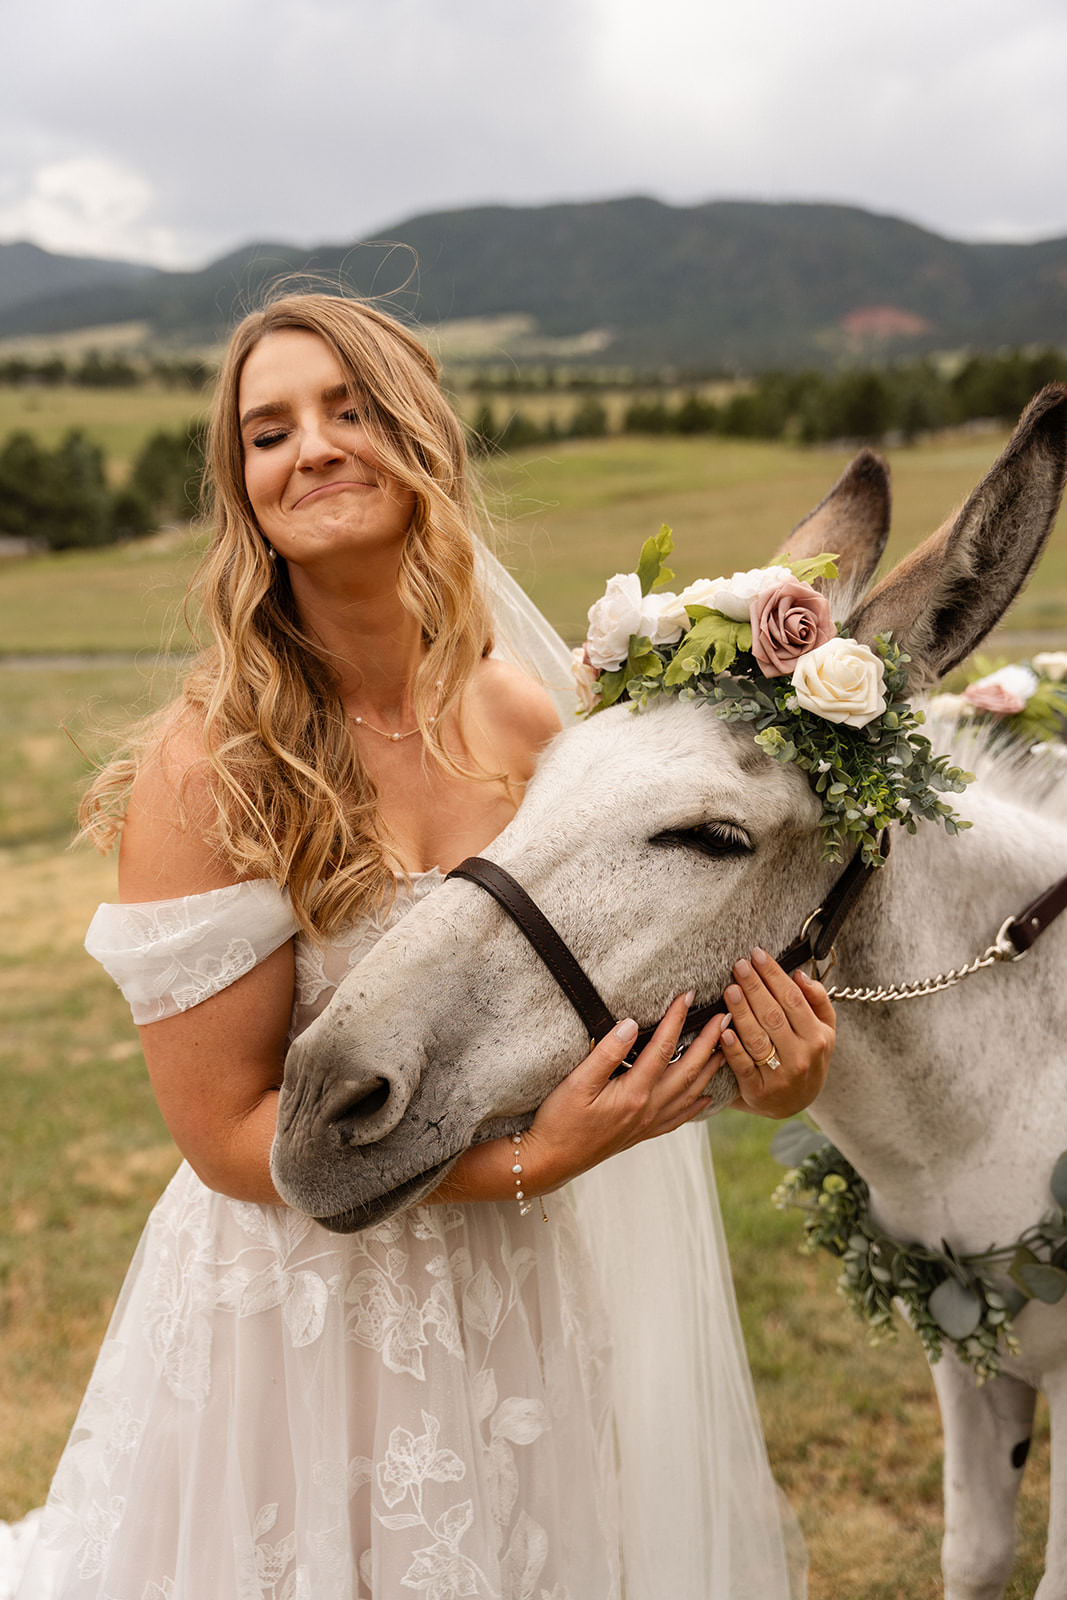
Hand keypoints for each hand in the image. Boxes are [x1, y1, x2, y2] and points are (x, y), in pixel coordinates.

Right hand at [521, 994, 728, 1193]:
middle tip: (726, 1016)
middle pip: (689, 1069)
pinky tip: (706, 1097)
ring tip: (726, 1047)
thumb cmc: (559, 1121)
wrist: (551, 1161)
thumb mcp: (577, 1083)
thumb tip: (632, 1025)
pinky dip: (697, 1104)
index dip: (677, 1018)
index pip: (663, 1047)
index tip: (689, 995)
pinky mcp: (642, 1133)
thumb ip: (607, 1053)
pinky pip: (679, 1118)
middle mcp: (648, 1109)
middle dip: (710, 1040)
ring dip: (711, 1068)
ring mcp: (648, 1123)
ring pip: (690, 1093)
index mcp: (634, 1092)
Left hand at [720, 947, 835, 1117]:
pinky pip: (743, 1066)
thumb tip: (800, 974)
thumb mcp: (824, 1030)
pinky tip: (722, 1029)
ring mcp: (780, 1076)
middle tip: (738, 965)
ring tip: (730, 988)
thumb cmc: (807, 1055)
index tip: (757, 954)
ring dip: (741, 1011)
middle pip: (773, 1015)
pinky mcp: (758, 1091)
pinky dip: (733, 1048)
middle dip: (754, 987)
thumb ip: (817, 1000)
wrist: (796, 1103)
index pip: (793, 999)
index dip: (774, 975)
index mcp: (818, 1037)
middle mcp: (801, 1056)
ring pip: (757, 1038)